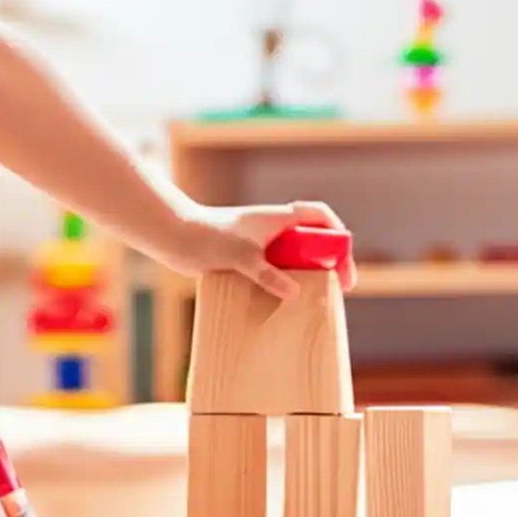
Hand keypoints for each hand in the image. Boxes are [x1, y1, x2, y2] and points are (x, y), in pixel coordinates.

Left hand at [169, 200, 357, 298]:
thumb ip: (267, 275)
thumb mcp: (241, 257)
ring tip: (315, 295)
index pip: (320, 215)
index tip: (343, 260)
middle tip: (336, 285)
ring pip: (294, 255)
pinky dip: (285, 281)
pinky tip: (283, 300)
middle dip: (328, 259)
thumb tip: (293, 293)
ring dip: (307, 272)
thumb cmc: (207, 238)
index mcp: (277, 218)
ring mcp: (260, 242)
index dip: (338, 233)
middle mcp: (272, 228)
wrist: (174, 236)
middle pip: (312, 239)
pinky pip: (275, 267)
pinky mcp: (246, 256)